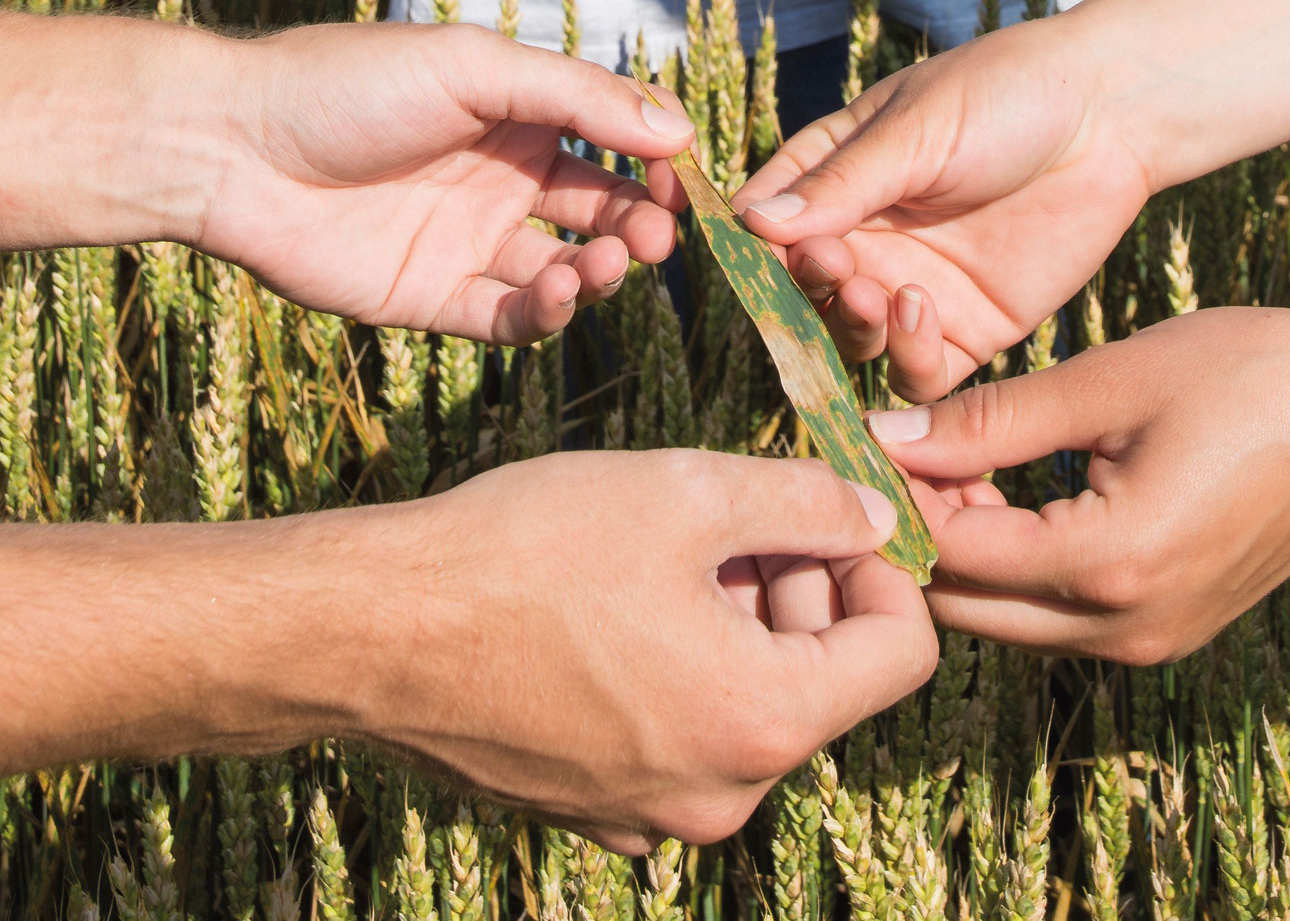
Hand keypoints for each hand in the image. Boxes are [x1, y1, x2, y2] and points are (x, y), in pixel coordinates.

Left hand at [202, 23, 694, 342]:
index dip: (655, 163)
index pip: (612, 142)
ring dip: (599, 273)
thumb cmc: (347, 84)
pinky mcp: (436, 299)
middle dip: (639, 227)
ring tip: (607, 264)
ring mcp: (469, 243)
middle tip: (659, 239)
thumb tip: (677, 130)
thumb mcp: (474, 68)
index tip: (681, 180)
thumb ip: (577, 98)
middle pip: (599, 212)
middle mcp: (500, 180)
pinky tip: (557, 291)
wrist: (232, 147)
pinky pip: (511, 318)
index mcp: (514, 114)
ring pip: (564, 272)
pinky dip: (547, 313)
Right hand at [361, 450, 937, 850]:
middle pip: (824, 681)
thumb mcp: (688, 494)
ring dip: (741, 625)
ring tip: (670, 553)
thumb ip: (810, 503)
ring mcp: (654, 815)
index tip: (834, 519)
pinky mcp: (598, 811)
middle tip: (737, 519)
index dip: (885, 571)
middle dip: (803, 589)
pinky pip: (683, 738)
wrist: (368, 633)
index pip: (901, 652)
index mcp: (762, 723)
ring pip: (750, 706)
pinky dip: (682, 673)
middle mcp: (721, 796)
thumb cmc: (523, 555)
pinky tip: (620, 610)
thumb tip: (878, 517)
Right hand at [731, 0, 1289, 400]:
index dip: (758, 246)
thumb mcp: (916, 129)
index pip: (770, 226)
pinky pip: (916, 374)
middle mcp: (865, 244)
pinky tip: (918, 312)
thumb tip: (752, 224)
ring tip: (871, 292)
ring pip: (851, 341)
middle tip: (833, 268)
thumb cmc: (1007, 95)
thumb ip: (842, 183)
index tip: (768, 245)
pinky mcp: (965, 333)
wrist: (1111, 118)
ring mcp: (912, 292)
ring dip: (848, 326)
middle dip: (807, 289)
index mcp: (835, 182)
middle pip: (803, 294)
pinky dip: (905, 358)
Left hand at [866, 303, 1289, 662]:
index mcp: (1109, 565)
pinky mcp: (1168, 631)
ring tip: (944, 466)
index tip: (862, 438)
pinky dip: (1016, 567)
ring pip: (1008, 618)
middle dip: (919, 536)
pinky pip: (1057, 616)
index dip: (896, 498)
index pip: (952, 554)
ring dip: (965, 554)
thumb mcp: (1112, 381)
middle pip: (968, 606)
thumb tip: (890, 436)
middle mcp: (1126, 630)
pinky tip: (1003, 496)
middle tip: (894, 456)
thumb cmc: (1259, 375)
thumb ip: (992, 420)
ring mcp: (1152, 642)